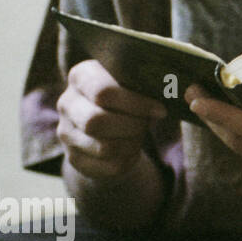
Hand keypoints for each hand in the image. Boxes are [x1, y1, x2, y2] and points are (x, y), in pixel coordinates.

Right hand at [56, 59, 166, 226]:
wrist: (112, 126)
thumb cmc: (130, 97)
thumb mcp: (135, 83)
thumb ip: (148, 81)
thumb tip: (175, 86)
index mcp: (81, 75)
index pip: (103, 92)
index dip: (136, 104)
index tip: (161, 110)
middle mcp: (67, 102)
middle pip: (98, 121)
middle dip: (133, 125)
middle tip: (148, 124)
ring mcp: (65, 132)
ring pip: (104, 146)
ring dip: (132, 143)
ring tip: (140, 134)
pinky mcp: (74, 158)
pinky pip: (108, 165)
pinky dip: (128, 159)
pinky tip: (131, 148)